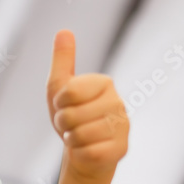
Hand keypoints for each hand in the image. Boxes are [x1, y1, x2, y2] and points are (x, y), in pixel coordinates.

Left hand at [46, 29, 128, 182]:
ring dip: (71, 139)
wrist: (83, 148)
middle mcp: (118, 102)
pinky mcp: (122, 149)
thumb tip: (64, 30)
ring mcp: (123, 127)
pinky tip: (87, 149)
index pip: (69, 91)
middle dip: (63, 123)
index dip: (59, 102)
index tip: (64, 104)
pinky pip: (89, 152)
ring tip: (79, 135)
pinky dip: (79, 153)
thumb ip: (62, 60)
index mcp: (104, 83)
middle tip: (71, 123)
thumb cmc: (71, 114)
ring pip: (80, 135)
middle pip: (71, 115)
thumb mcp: (59, 87)